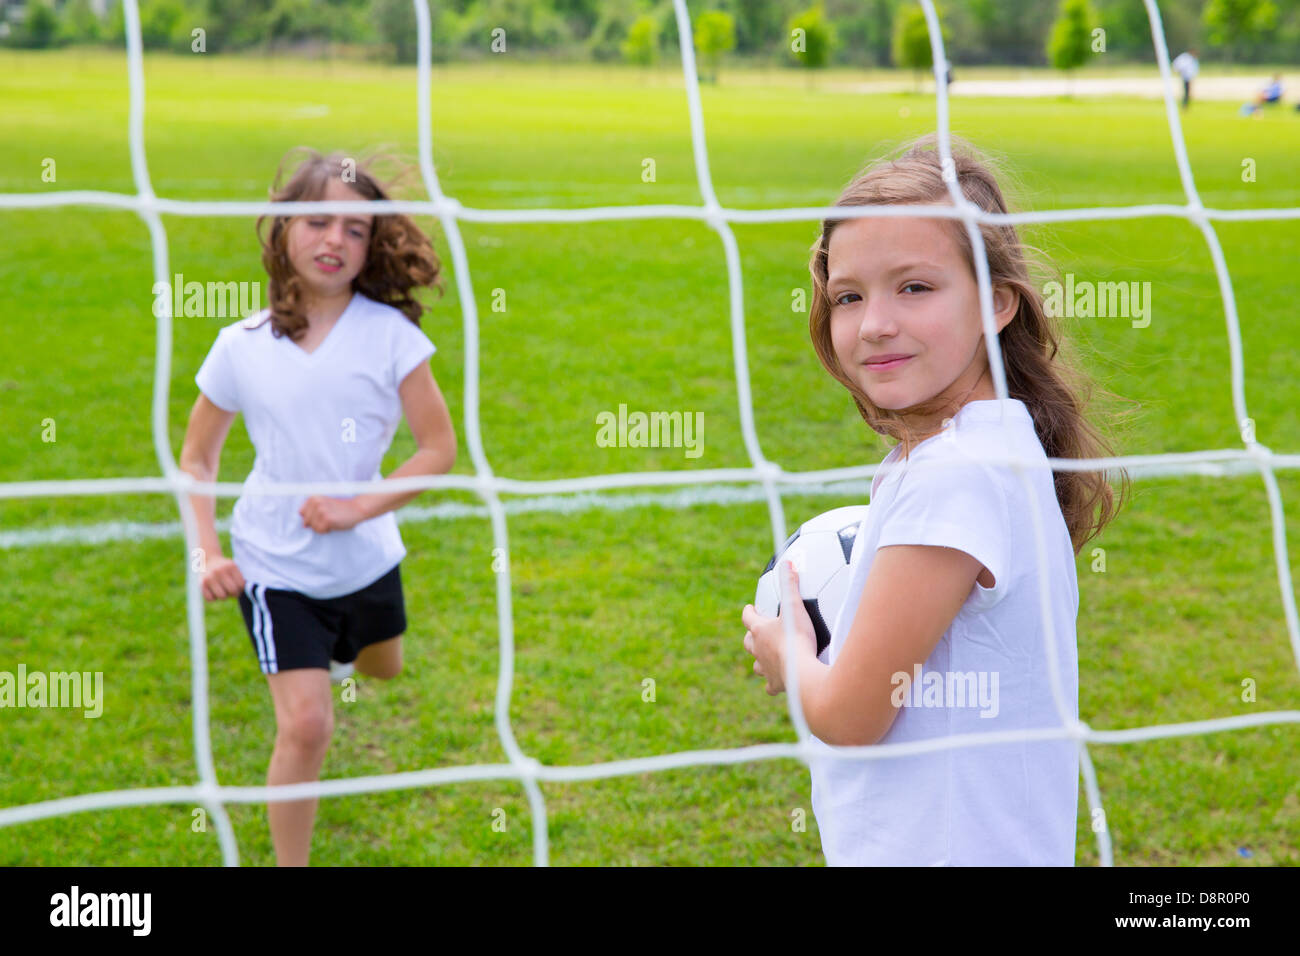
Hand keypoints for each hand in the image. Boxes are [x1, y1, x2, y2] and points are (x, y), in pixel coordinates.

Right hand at [202, 555, 245, 601]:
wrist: (208, 560)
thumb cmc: (225, 568)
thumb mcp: (234, 567)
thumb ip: (240, 578)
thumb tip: (242, 592)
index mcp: (231, 566)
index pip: (241, 585)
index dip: (241, 589)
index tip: (237, 587)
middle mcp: (220, 571)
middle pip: (232, 591)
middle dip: (234, 594)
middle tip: (231, 591)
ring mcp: (210, 577)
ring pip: (222, 597)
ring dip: (224, 597)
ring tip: (222, 591)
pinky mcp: (202, 584)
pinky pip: (210, 599)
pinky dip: (213, 598)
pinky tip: (213, 591)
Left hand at [299, 496, 365, 532]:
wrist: (357, 509)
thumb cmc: (340, 509)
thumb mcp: (324, 505)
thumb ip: (312, 512)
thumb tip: (304, 526)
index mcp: (314, 497)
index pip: (301, 513)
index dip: (311, 517)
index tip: (323, 514)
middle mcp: (316, 502)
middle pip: (306, 521)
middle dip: (316, 523)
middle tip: (329, 518)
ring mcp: (322, 510)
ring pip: (313, 527)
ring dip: (322, 527)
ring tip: (332, 521)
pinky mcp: (328, 519)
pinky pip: (320, 531)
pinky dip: (326, 531)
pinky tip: (334, 525)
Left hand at [741, 560, 817, 695]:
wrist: (802, 672)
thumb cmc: (797, 639)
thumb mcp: (795, 607)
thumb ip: (791, 585)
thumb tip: (787, 564)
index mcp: (759, 631)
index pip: (748, 618)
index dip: (749, 612)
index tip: (750, 609)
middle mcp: (758, 650)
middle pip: (749, 642)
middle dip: (751, 637)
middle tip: (757, 634)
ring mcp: (765, 669)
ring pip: (756, 665)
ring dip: (759, 660)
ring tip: (766, 658)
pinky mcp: (776, 685)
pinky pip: (770, 686)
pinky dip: (773, 683)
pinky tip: (778, 683)